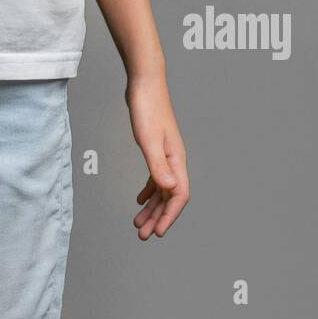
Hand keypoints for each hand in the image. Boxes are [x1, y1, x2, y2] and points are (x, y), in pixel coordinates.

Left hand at [125, 75, 189, 238]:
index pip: (179, 196)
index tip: (158, 233)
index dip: (169, 216)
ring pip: (162, 190)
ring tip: (138, 223)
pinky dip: (148, 191)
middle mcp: (174, 160)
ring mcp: (166, 155)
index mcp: (176, 160)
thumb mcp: (148, 139)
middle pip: (170, 197)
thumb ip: (158, 165)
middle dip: (158, 218)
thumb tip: (170, 190)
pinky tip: (139, 199)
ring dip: (152, 208)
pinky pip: (156, 177)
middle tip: (143, 235)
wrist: (144, 83)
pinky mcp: (156, 148)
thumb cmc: (146, 108)